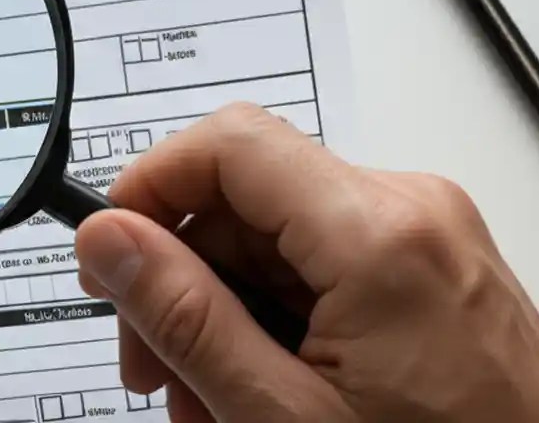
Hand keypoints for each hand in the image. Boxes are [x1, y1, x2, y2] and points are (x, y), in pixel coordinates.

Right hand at [75, 103, 538, 421]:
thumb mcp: (283, 416)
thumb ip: (185, 318)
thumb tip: (108, 238)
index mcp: (379, 234)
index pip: (228, 143)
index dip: (148, 187)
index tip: (110, 254)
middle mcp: (411, 212)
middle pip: (244, 199)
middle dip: (181, 279)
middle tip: (152, 366)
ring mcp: (427, 240)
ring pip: (274, 239)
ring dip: (222, 312)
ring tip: (207, 402)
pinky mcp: (430, 270)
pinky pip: (320, 268)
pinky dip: (274, 322)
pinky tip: (259, 391)